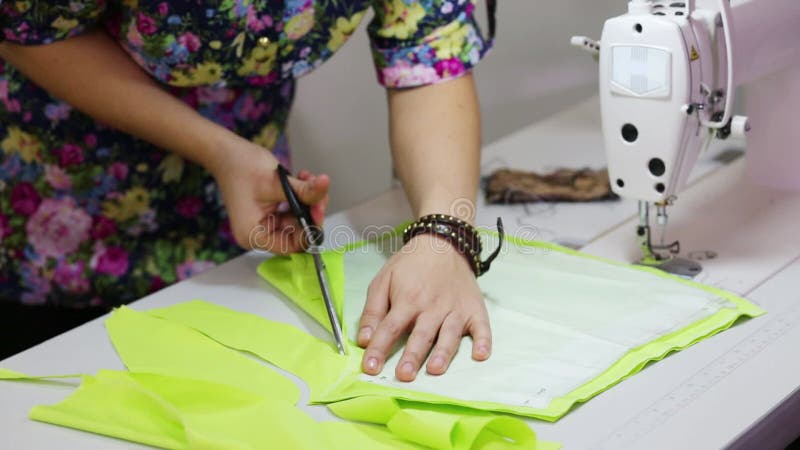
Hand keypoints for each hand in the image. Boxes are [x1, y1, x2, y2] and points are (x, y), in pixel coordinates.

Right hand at [209, 140, 329, 253]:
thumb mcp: (277, 181)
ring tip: (308, 180)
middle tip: (319, 192)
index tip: (318, 209)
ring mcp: (264, 222)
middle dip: (311, 211)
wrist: (226, 152)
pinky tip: (302, 179)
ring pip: (298, 219)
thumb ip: (303, 190)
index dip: (309, 230)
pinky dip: (300, 196)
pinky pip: (293, 209)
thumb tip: (325, 186)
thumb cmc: (241, 167)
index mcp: (254, 235)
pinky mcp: (269, 212)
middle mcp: (259, 233)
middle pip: (297, 232)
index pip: (291, 246)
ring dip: (308, 200)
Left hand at [357, 234, 491, 380]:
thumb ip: (373, 311)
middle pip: (421, 335)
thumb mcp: (383, 280)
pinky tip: (480, 355)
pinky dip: (483, 341)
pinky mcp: (474, 309)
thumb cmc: (410, 265)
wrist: (442, 243)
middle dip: (412, 356)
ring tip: (435, 370)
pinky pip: (482, 327)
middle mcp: (432, 307)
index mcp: (407, 300)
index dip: (379, 348)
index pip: (390, 328)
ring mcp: (455, 309)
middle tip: (404, 375)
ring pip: (449, 334)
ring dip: (443, 352)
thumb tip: (364, 340)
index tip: (369, 368)